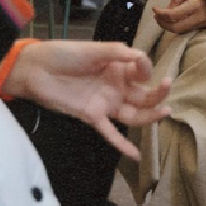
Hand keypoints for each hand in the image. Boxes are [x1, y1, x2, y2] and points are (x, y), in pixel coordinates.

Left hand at [4, 42, 171, 159]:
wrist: (37, 70)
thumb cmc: (65, 54)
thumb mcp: (93, 50)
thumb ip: (117, 53)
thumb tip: (142, 57)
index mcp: (117, 66)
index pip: (140, 69)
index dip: (146, 67)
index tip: (143, 64)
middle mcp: (115, 85)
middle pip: (142, 94)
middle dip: (157, 92)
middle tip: (168, 87)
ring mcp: (105, 102)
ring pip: (133, 113)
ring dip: (150, 115)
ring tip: (166, 113)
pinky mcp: (92, 116)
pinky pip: (111, 133)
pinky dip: (122, 145)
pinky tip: (135, 155)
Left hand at [153, 0, 205, 34]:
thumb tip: (168, 8)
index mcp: (197, 5)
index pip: (174, 14)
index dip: (162, 13)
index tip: (154, 8)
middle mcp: (200, 17)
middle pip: (176, 28)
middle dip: (163, 23)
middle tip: (155, 15)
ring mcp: (203, 23)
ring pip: (181, 31)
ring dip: (168, 26)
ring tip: (160, 17)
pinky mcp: (204, 26)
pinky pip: (186, 29)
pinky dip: (175, 26)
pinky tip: (171, 19)